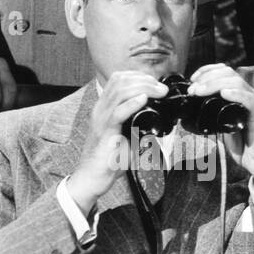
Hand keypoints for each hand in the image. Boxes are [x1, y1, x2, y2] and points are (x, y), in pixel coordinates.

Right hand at [66, 70, 166, 211]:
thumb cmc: (108, 159)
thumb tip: (158, 124)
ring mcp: (101, 120)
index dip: (138, 76)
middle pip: (120, 81)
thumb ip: (136, 127)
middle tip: (161, 89)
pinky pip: (117, 113)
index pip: (118, 79)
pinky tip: (143, 100)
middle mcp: (100, 110)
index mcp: (104, 108)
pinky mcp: (105, 133)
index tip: (155, 83)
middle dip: (144, 80)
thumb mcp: (125, 137)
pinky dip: (132, 104)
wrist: (91, 178)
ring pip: (119, 91)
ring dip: (143, 88)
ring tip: (158, 92)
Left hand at [187, 63, 253, 188]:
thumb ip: (211, 115)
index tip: (192, 78)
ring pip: (237, 82)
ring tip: (200, 91)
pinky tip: (224, 93)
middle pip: (228, 73)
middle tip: (192, 89)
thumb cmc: (243, 144)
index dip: (207, 70)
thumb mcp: (221, 125)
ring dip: (215, 84)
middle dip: (207, 77)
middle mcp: (247, 96)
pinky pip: (249, 100)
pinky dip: (236, 94)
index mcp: (238, 94)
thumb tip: (189, 113)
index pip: (224, 71)